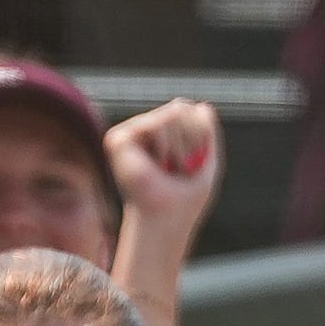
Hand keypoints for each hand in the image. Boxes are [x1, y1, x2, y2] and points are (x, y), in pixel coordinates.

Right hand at [105, 99, 220, 238]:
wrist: (167, 220)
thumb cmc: (183, 202)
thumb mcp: (206, 162)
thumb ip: (207, 132)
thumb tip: (203, 105)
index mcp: (161, 139)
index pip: (190, 111)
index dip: (200, 133)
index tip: (192, 165)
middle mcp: (142, 134)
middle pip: (181, 107)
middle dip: (193, 137)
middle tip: (180, 168)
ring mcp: (129, 135)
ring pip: (174, 112)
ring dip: (181, 146)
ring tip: (167, 168)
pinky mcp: (117, 140)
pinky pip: (155, 124)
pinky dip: (164, 146)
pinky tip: (156, 164)